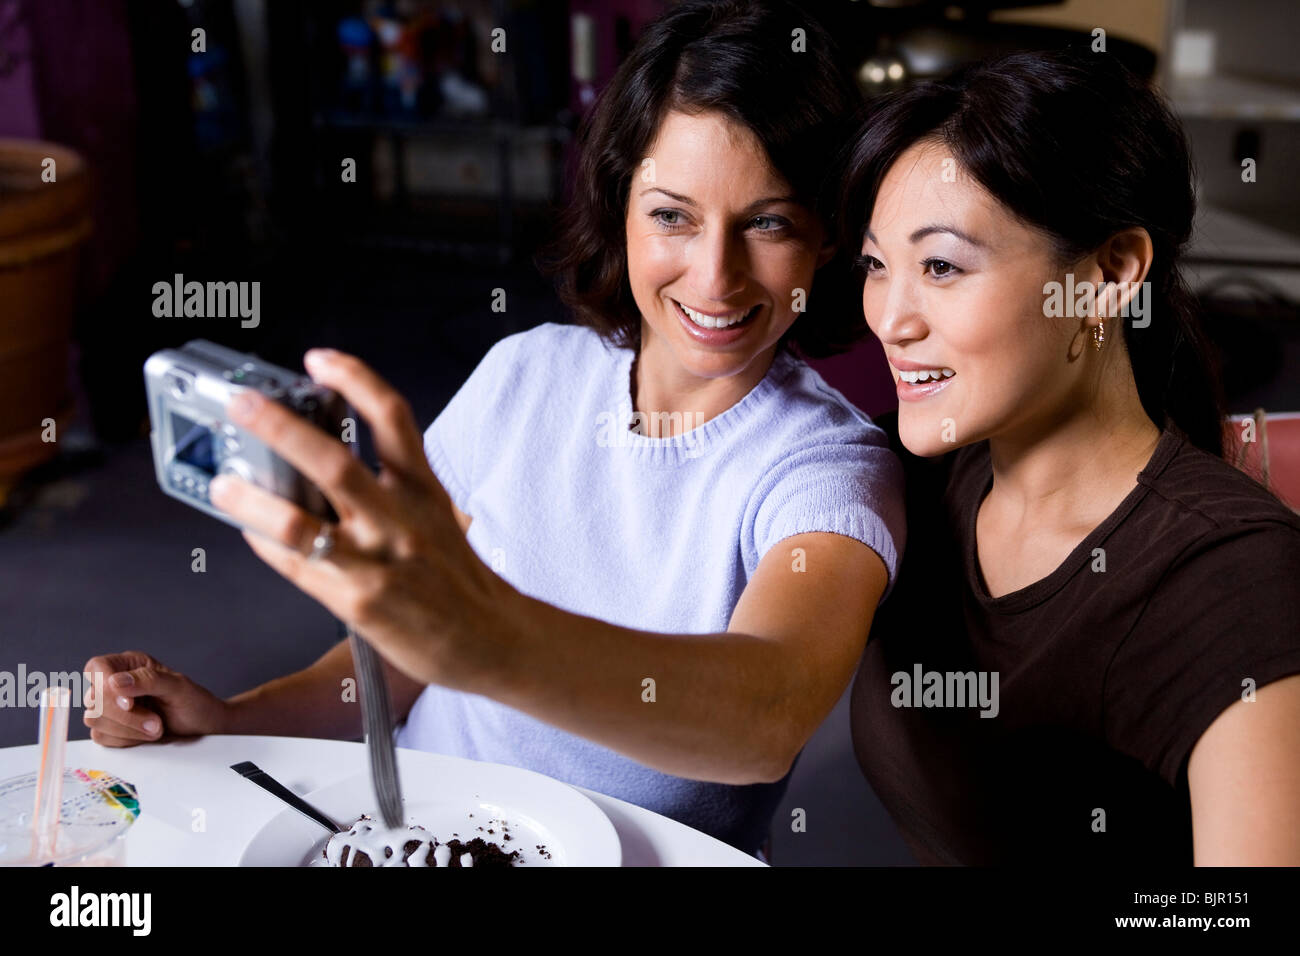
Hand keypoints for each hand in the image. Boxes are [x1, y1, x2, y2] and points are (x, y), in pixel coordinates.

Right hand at [81, 651, 230, 746]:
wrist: (202, 727)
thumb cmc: (194, 702)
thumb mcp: (178, 686)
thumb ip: (149, 680)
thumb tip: (115, 682)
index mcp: (129, 664)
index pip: (97, 667)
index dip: (105, 686)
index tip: (130, 703)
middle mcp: (115, 684)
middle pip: (94, 699)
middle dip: (126, 716)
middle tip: (156, 722)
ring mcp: (111, 707)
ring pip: (94, 720)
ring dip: (127, 729)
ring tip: (156, 728)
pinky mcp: (111, 729)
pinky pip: (101, 737)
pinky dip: (124, 740)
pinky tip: (145, 735)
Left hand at [207, 349, 512, 691]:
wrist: (490, 637)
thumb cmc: (456, 577)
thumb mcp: (436, 517)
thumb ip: (391, 490)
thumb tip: (320, 468)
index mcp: (424, 489)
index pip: (393, 418)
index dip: (354, 379)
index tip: (318, 359)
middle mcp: (401, 519)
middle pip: (335, 462)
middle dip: (281, 428)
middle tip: (244, 404)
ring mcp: (378, 561)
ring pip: (303, 524)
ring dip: (254, 501)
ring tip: (223, 484)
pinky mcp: (360, 602)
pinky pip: (300, 568)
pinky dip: (268, 547)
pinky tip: (250, 533)